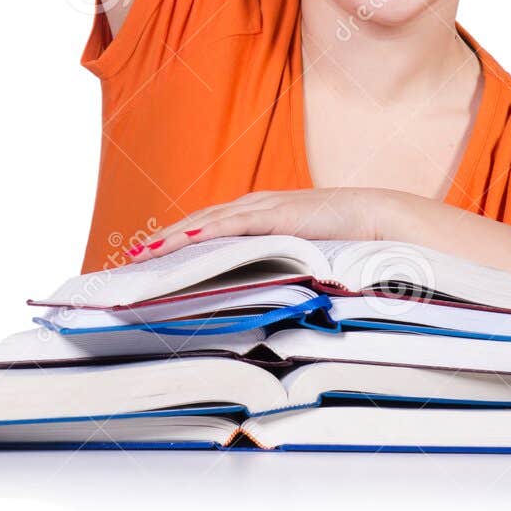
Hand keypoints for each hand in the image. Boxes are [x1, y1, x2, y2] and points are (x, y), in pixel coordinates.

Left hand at [129, 188, 415, 258]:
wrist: (380, 219)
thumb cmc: (345, 242)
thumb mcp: (302, 259)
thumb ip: (277, 270)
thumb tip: (257, 302)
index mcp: (260, 218)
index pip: (208, 230)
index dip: (176, 243)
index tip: (148, 260)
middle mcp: (256, 208)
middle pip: (198, 225)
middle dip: (163, 242)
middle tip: (130, 260)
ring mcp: (265, 208)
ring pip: (207, 223)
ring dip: (172, 239)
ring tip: (143, 254)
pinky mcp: (278, 214)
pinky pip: (233, 223)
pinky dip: (205, 231)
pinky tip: (181, 240)